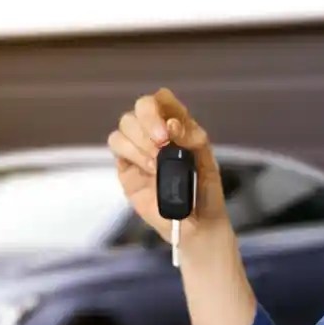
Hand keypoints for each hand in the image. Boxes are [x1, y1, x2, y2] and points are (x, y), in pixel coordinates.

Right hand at [107, 88, 228, 243]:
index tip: (170, 130)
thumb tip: (172, 125)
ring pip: (125, 125)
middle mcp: (156, 132)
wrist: (195, 225)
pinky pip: (116, 145)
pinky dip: (131, 153)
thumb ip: (192, 139)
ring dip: (141, 143)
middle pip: (140, 107)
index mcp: (179, 125)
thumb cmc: (204, 191)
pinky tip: (148, 170)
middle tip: (162, 144)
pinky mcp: (126, 166)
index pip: (163, 99)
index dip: (161, 107)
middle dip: (149, 122)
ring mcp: (139, 148)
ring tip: (158, 165)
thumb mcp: (207, 161)